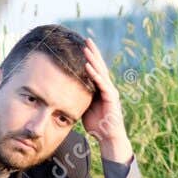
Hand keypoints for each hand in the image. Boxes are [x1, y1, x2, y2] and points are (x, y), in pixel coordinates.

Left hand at [80, 37, 131, 163]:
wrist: (108, 137)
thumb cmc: (96, 125)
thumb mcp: (84, 108)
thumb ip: (79, 97)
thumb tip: (65, 92)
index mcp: (101, 88)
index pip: (95, 69)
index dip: (89, 58)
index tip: (82, 46)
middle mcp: (107, 87)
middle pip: (99, 66)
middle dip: (93, 52)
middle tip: (86, 39)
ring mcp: (110, 91)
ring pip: (101, 72)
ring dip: (93, 59)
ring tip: (86, 48)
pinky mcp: (112, 97)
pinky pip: (102, 83)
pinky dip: (95, 75)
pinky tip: (88, 66)